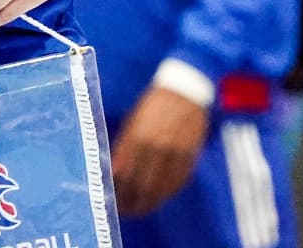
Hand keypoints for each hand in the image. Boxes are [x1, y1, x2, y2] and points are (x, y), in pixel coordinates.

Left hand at [111, 86, 210, 216]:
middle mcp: (156, 148)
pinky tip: (160, 197)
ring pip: (161, 188)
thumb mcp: (133, 122)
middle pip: (142, 186)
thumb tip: (115, 171)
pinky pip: (178, 182)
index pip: (124, 173)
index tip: (111, 200)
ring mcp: (176, 154)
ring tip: (141, 208)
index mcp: (137, 137)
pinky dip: (168, 193)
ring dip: (150, 202)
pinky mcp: (191, 157)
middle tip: (124, 210)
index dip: (117, 191)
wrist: (185, 92)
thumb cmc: (153, 105)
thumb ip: (124, 147)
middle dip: (132, 202)